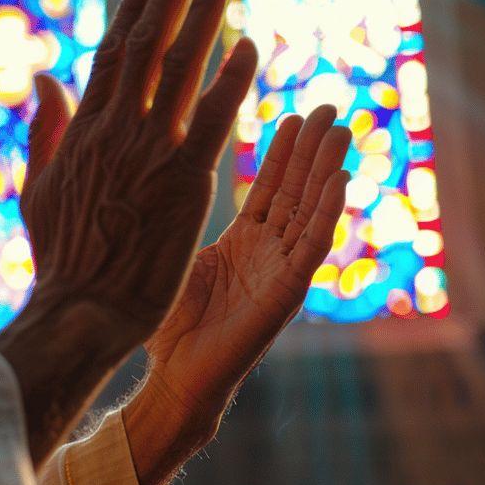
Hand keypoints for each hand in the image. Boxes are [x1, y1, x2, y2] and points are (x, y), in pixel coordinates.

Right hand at [0, 0, 258, 464]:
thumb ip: (45, 129)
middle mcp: (115, 129)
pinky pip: (213, 117)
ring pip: (179, 68)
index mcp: (82, 130)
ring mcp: (151, 152)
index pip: (109, 54)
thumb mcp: (38, 186)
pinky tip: (250, 46)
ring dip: (203, 16)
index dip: (133, 13)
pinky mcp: (186, 180)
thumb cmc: (61, 257)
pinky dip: (232, 78)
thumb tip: (44, 77)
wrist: (82, 308)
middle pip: (145, 45)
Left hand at [141, 105, 351, 445]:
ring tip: (341, 130)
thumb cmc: (164, 323)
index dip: (283, 153)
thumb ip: (170, 219)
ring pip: (311, 211)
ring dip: (328, 170)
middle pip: (296, 192)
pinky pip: (313, 246)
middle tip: (330, 107)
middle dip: (313, 150)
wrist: (172, 377)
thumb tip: (143, 181)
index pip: (269, 188)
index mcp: (241, 244)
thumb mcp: (168, 255)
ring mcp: (280, 271)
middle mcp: (267, 254)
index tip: (292, 115)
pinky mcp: (286, 293)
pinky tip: (341, 180)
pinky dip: (328, 211)